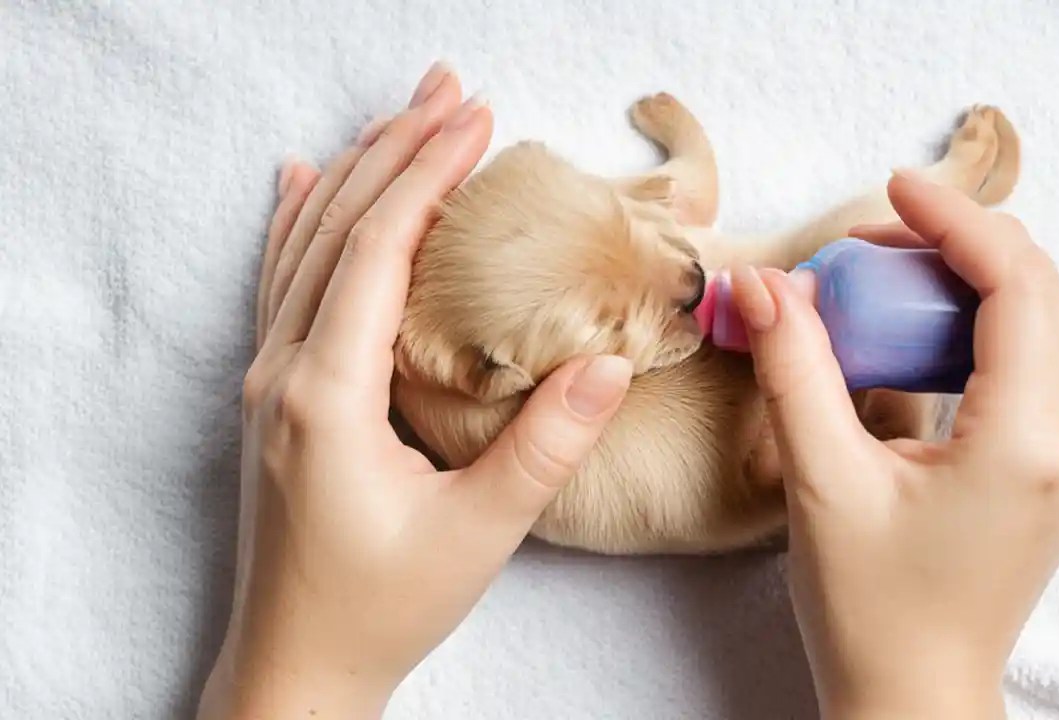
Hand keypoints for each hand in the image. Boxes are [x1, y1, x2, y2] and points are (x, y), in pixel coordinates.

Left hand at [198, 64, 632, 719]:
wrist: (296, 668)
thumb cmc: (381, 608)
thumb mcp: (479, 533)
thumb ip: (545, 446)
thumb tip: (610, 366)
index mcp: (326, 395)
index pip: (377, 250)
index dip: (428, 176)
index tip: (476, 121)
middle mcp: (283, 373)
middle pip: (337, 228)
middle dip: (397, 149)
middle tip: (451, 89)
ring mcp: (268, 383)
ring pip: (303, 247)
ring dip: (356, 173)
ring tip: (402, 115)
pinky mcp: (274, 399)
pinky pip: (281, 284)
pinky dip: (297, 223)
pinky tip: (303, 183)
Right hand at [729, 170, 1058, 719]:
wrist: (916, 692)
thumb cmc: (872, 608)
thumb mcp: (822, 479)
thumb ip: (792, 366)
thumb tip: (759, 281)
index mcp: (1033, 435)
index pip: (1015, 281)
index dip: (954, 218)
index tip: (892, 186)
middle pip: (1032, 288)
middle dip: (948, 247)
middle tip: (860, 244)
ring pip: (1034, 317)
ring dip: (956, 285)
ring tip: (871, 285)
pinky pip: (1030, 357)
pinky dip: (969, 327)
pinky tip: (906, 334)